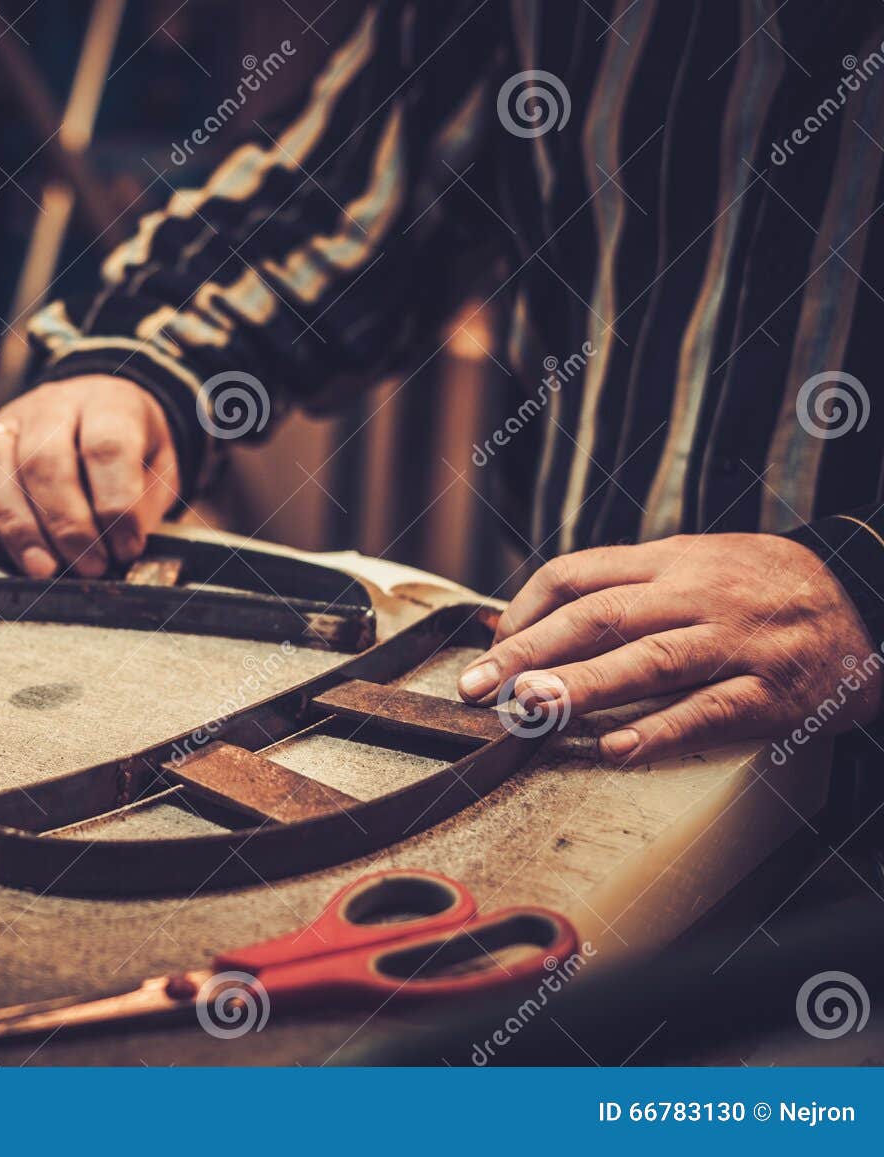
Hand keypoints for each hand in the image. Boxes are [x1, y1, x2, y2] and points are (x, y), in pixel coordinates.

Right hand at [0, 375, 180, 576]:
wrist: (102, 405)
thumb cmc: (132, 447)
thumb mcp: (158, 467)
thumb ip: (141, 506)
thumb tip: (122, 554)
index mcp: (107, 402)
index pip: (105, 446)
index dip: (116, 504)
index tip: (127, 546)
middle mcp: (52, 405)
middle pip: (44, 460)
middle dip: (67, 524)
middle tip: (89, 566)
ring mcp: (8, 420)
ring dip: (17, 526)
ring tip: (42, 568)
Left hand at [454, 533, 881, 762]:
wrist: (870, 601)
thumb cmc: (765, 589)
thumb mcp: (697, 563)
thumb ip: (626, 586)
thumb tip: (535, 619)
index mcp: (670, 561)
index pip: (578, 574)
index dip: (526, 609)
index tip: (491, 646)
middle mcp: (696, 596)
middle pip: (598, 617)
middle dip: (529, 653)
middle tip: (478, 687)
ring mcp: (736, 643)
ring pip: (649, 660)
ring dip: (582, 686)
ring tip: (530, 709)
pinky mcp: (773, 691)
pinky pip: (711, 711)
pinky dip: (662, 729)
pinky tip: (616, 748)